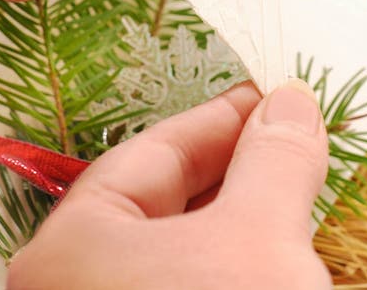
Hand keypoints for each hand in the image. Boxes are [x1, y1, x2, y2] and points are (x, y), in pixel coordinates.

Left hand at [7, 80, 330, 289]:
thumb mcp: (259, 240)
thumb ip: (274, 162)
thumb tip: (291, 102)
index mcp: (70, 249)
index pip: (152, 154)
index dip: (222, 118)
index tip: (274, 96)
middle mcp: (73, 286)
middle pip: (165, 201)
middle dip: (236, 167)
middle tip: (293, 137)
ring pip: (179, 249)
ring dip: (239, 218)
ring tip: (297, 191)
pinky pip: (187, 282)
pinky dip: (230, 263)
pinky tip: (277, 255)